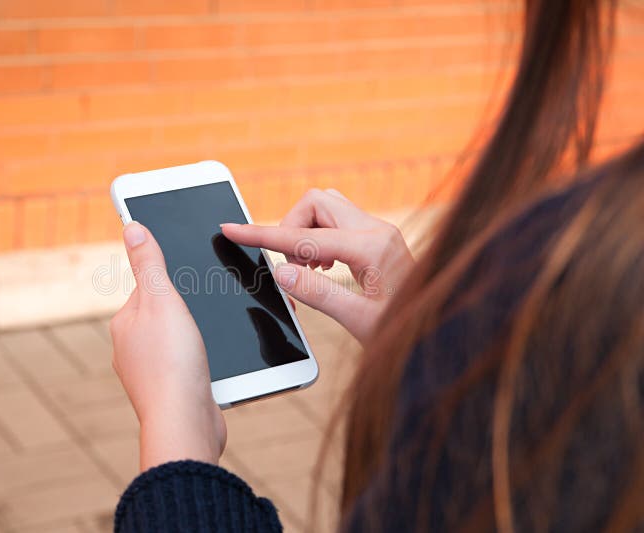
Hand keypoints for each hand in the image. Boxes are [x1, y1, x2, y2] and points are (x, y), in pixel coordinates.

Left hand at [109, 222, 225, 470]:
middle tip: (212, 311)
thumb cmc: (172, 362)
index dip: (173, 282)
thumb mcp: (163, 300)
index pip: (148, 288)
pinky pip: (189, 366)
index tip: (194, 283)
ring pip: (179, 341)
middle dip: (188, 311)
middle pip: (166, 315)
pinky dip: (203, 362)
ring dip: (198, 337)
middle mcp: (132, 349)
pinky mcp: (172, 392)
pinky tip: (216, 364)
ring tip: (215, 337)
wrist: (185, 423)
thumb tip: (132, 228)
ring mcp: (151, 373)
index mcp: (125, 323)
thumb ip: (150, 265)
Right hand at [221, 188, 413, 344]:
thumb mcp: (359, 321)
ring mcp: (379, 231)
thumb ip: (317, 293)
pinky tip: (324, 267)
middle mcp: (376, 231)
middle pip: (316, 202)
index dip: (262, 234)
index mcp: (371, 249)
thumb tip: (280, 271)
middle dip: (291, 227)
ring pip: (326, 207)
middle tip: (293, 266)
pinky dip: (320, 237)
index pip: (303, 236)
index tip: (231, 229)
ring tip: (309, 269)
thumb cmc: (405, 331)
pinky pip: (338, 220)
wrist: (439, 329)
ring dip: (306, 231)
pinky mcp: (379, 238)